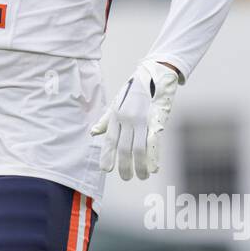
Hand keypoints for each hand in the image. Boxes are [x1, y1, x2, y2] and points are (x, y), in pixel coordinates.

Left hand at [90, 59, 180, 180]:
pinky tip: (154, 168)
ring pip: (138, 148)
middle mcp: (127, 119)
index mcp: (116, 115)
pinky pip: (153, 141)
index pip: (110, 139)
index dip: (107, 155)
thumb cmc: (134, 89)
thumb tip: (93, 133)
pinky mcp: (156, 119)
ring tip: (141, 176)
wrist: (154, 73)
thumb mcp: (116, 102)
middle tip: (126, 177)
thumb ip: (106, 120)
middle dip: (124, 165)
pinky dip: (153, 157)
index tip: (105, 169)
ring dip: (139, 165)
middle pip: (123, 147)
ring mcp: (142, 119)